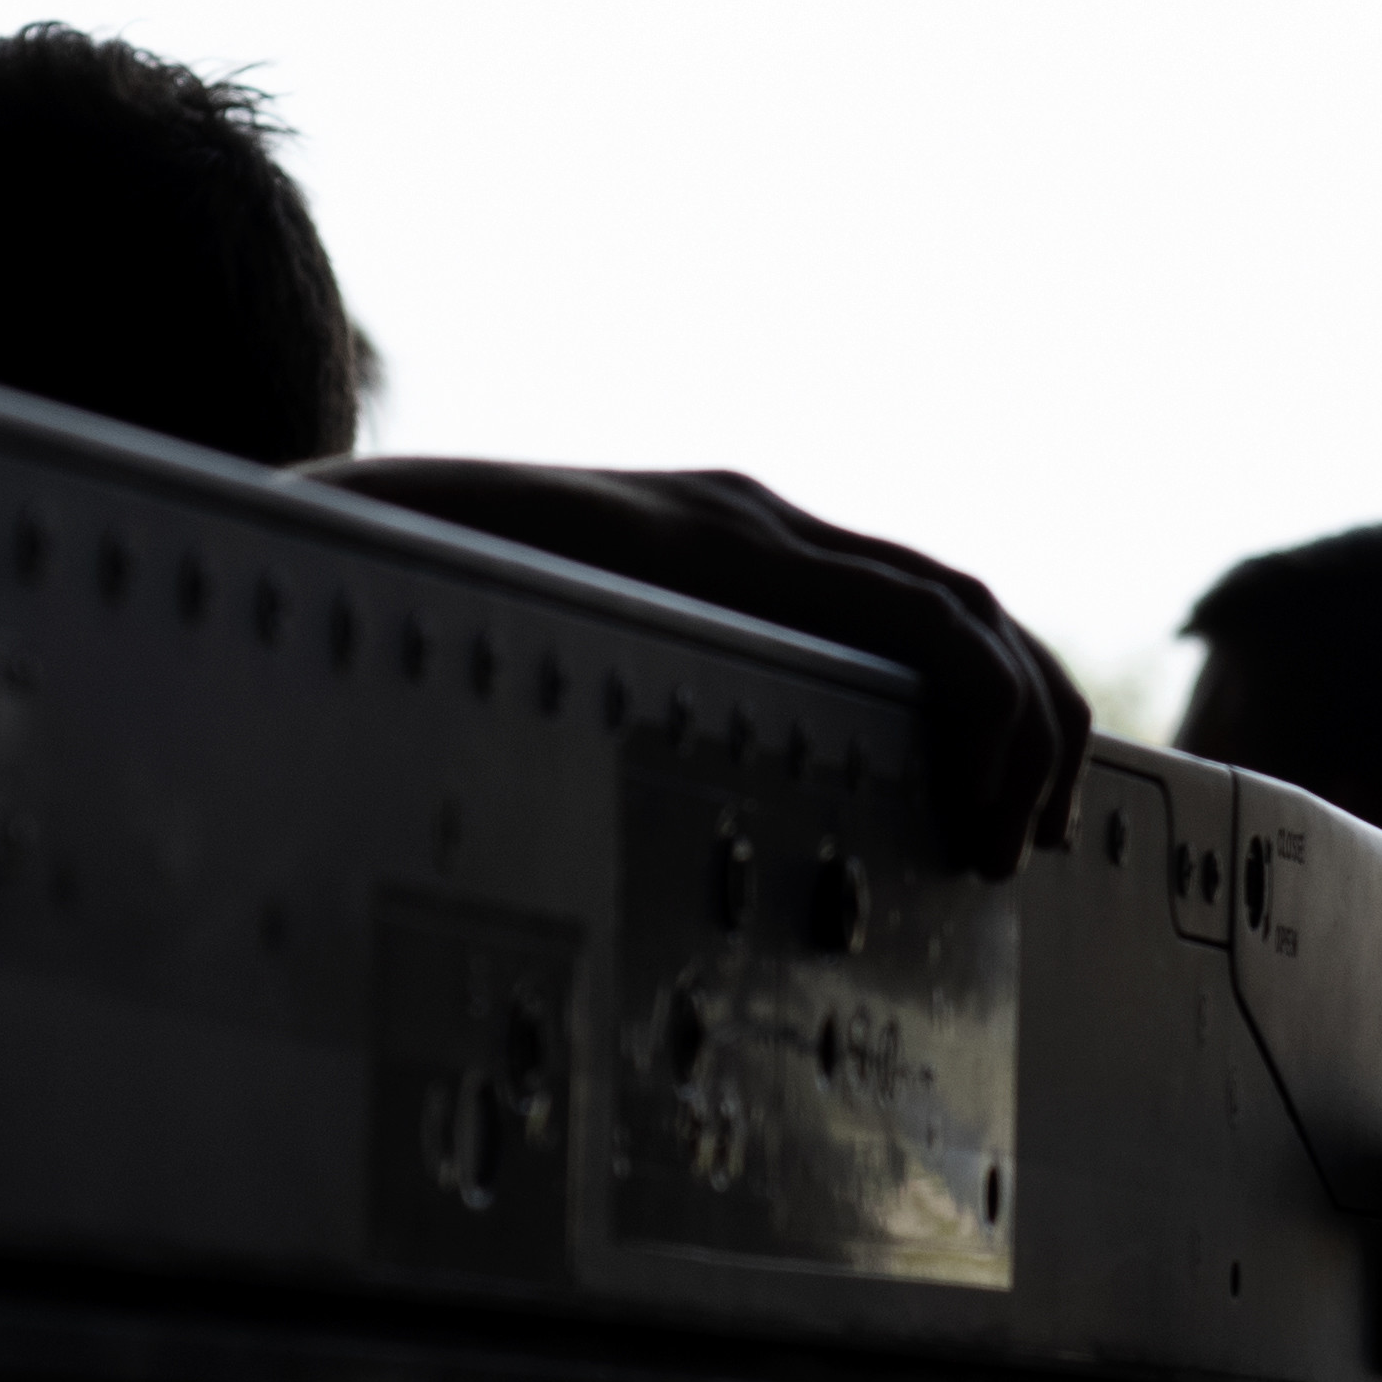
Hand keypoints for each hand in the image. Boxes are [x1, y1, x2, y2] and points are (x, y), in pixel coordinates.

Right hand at [303, 459, 1090, 874]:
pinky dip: (978, 702)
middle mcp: (764, 527)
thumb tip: (648, 855)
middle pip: (968, 611)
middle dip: (1035, 730)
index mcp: (735, 561)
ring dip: (1017, 731)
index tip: (1010, 822)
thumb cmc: (437, 636)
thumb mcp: (569, 687)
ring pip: (965, 611)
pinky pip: (917, 620)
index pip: (917, 618)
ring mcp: (756, 526)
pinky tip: (972, 794)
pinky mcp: (741, 546)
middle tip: (1036, 846)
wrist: (345, 544)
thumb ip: (640, 728)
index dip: (994, 713)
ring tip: (1008, 841)